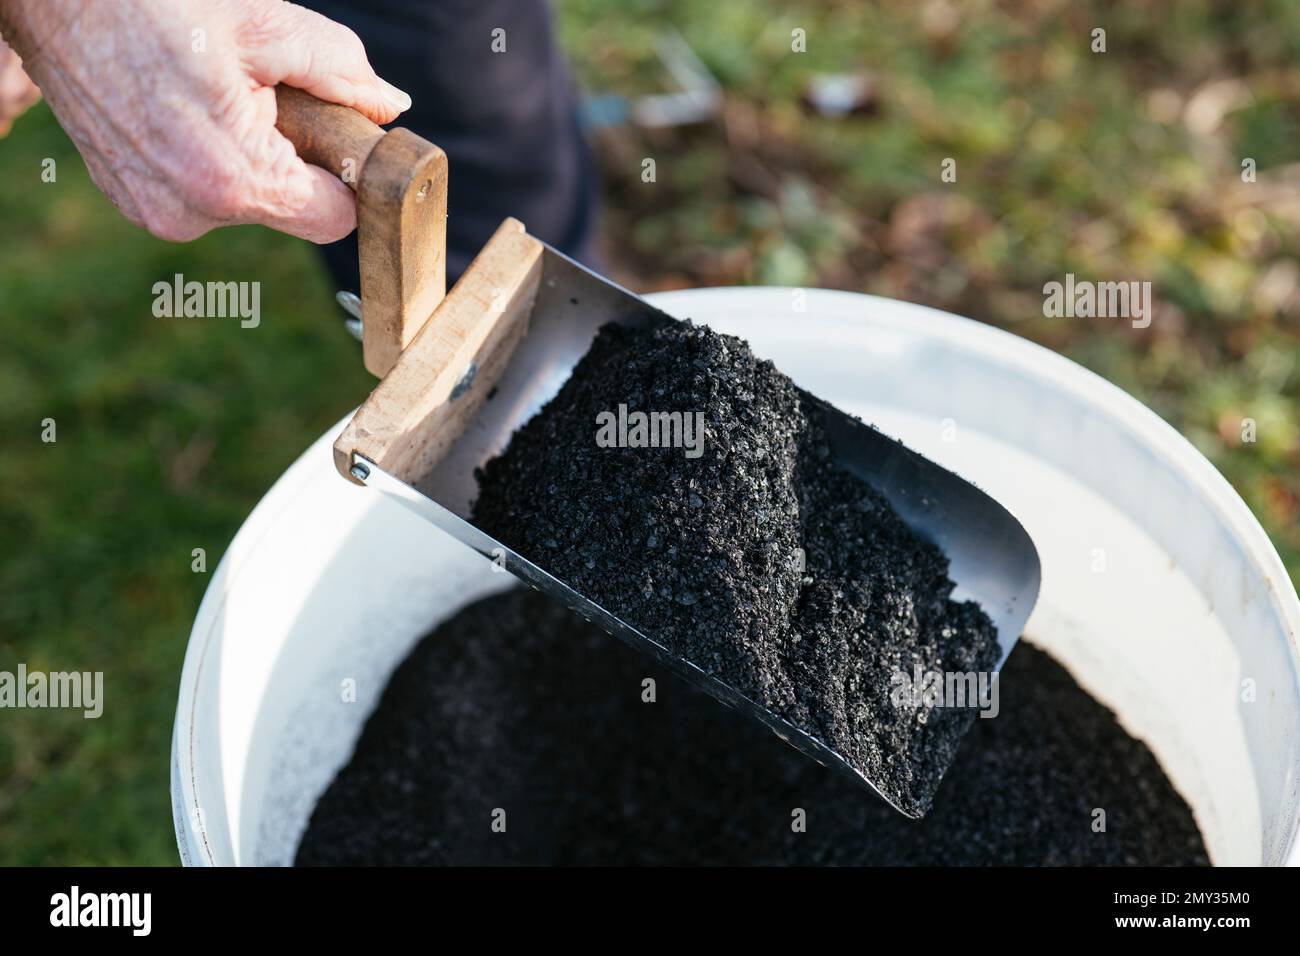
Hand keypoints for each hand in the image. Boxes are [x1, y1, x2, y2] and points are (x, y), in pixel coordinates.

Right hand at [0, 0, 410, 241]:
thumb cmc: (152, 1)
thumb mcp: (265, 23)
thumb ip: (340, 71)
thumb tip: (391, 107)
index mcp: (232, 180)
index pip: (337, 218)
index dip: (349, 174)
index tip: (338, 130)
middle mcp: (191, 213)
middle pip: (293, 209)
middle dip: (297, 157)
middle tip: (264, 91)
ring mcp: (155, 211)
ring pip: (249, 200)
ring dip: (252, 153)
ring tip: (214, 91)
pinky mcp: (132, 199)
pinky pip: (203, 192)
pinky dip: (210, 155)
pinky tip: (185, 105)